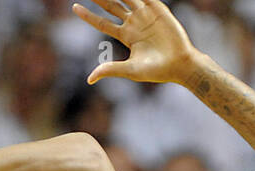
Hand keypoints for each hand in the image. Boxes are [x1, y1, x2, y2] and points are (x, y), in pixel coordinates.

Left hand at [73, 0, 203, 86]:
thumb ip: (111, 69)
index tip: (74, 7)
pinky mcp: (159, 9)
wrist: (180, 65)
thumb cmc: (157, 71)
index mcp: (126, 36)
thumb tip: (90, 79)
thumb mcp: (131, 70)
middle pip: (112, 5)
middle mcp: (134, 23)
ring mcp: (146, 15)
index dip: (88, 15)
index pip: (102, 23)